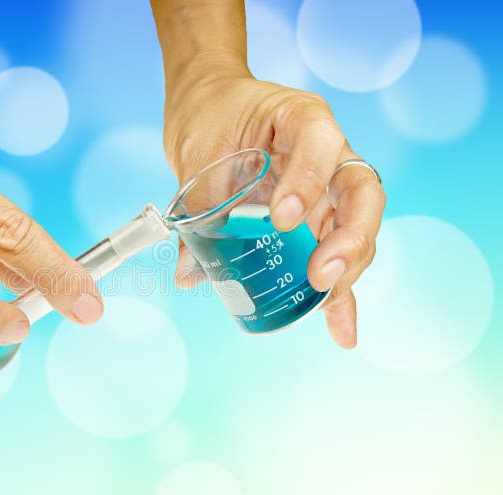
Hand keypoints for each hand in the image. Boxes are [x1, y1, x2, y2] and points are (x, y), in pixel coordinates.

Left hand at [162, 59, 385, 347]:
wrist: (211, 108)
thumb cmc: (211, 118)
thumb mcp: (198, 153)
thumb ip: (197, 207)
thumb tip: (190, 275)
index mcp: (300, 119)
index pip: (320, 143)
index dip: (309, 182)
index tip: (281, 219)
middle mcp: (327, 151)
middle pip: (360, 193)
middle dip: (349, 239)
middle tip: (320, 276)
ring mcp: (327, 186)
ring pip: (355, 226)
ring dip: (347, 270)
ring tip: (327, 308)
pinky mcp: (317, 217)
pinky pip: (333, 252)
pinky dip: (338, 294)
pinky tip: (340, 329)